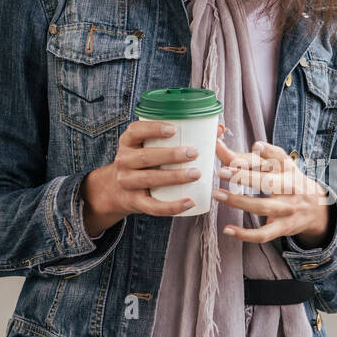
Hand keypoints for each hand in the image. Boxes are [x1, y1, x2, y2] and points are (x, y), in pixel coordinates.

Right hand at [80, 118, 206, 231]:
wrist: (118, 190)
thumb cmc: (146, 162)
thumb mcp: (152, 146)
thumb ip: (182, 136)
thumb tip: (219, 129)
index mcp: (128, 143)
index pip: (135, 131)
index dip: (153, 129)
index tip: (174, 129)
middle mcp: (124, 161)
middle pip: (144, 157)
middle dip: (170, 155)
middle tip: (193, 153)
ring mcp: (127, 183)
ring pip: (149, 179)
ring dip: (174, 177)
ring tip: (196, 174)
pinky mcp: (135, 202)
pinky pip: (153, 206)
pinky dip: (172, 206)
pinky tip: (189, 202)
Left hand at [211, 136, 333, 246]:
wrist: (317, 211)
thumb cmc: (292, 183)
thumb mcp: (284, 166)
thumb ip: (264, 155)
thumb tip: (254, 145)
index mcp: (288, 171)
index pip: (270, 162)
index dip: (250, 159)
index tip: (229, 155)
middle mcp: (289, 190)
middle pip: (267, 182)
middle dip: (243, 177)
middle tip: (222, 172)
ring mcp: (286, 210)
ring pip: (262, 207)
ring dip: (239, 201)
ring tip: (218, 195)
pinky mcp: (282, 228)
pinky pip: (263, 234)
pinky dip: (245, 234)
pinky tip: (227, 229)